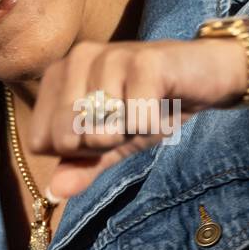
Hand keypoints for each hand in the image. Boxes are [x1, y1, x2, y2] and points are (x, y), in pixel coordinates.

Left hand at [27, 37, 248, 199]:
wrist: (206, 75)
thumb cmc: (153, 105)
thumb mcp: (113, 142)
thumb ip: (81, 165)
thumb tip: (53, 194)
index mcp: (57, 75)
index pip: (42, 141)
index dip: (77, 150)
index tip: (105, 128)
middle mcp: (76, 58)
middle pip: (66, 139)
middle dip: (102, 144)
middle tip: (128, 120)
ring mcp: (109, 55)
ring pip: (101, 131)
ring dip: (131, 133)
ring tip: (145, 109)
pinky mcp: (144, 60)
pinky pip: (137, 120)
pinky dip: (153, 124)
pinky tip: (162, 103)